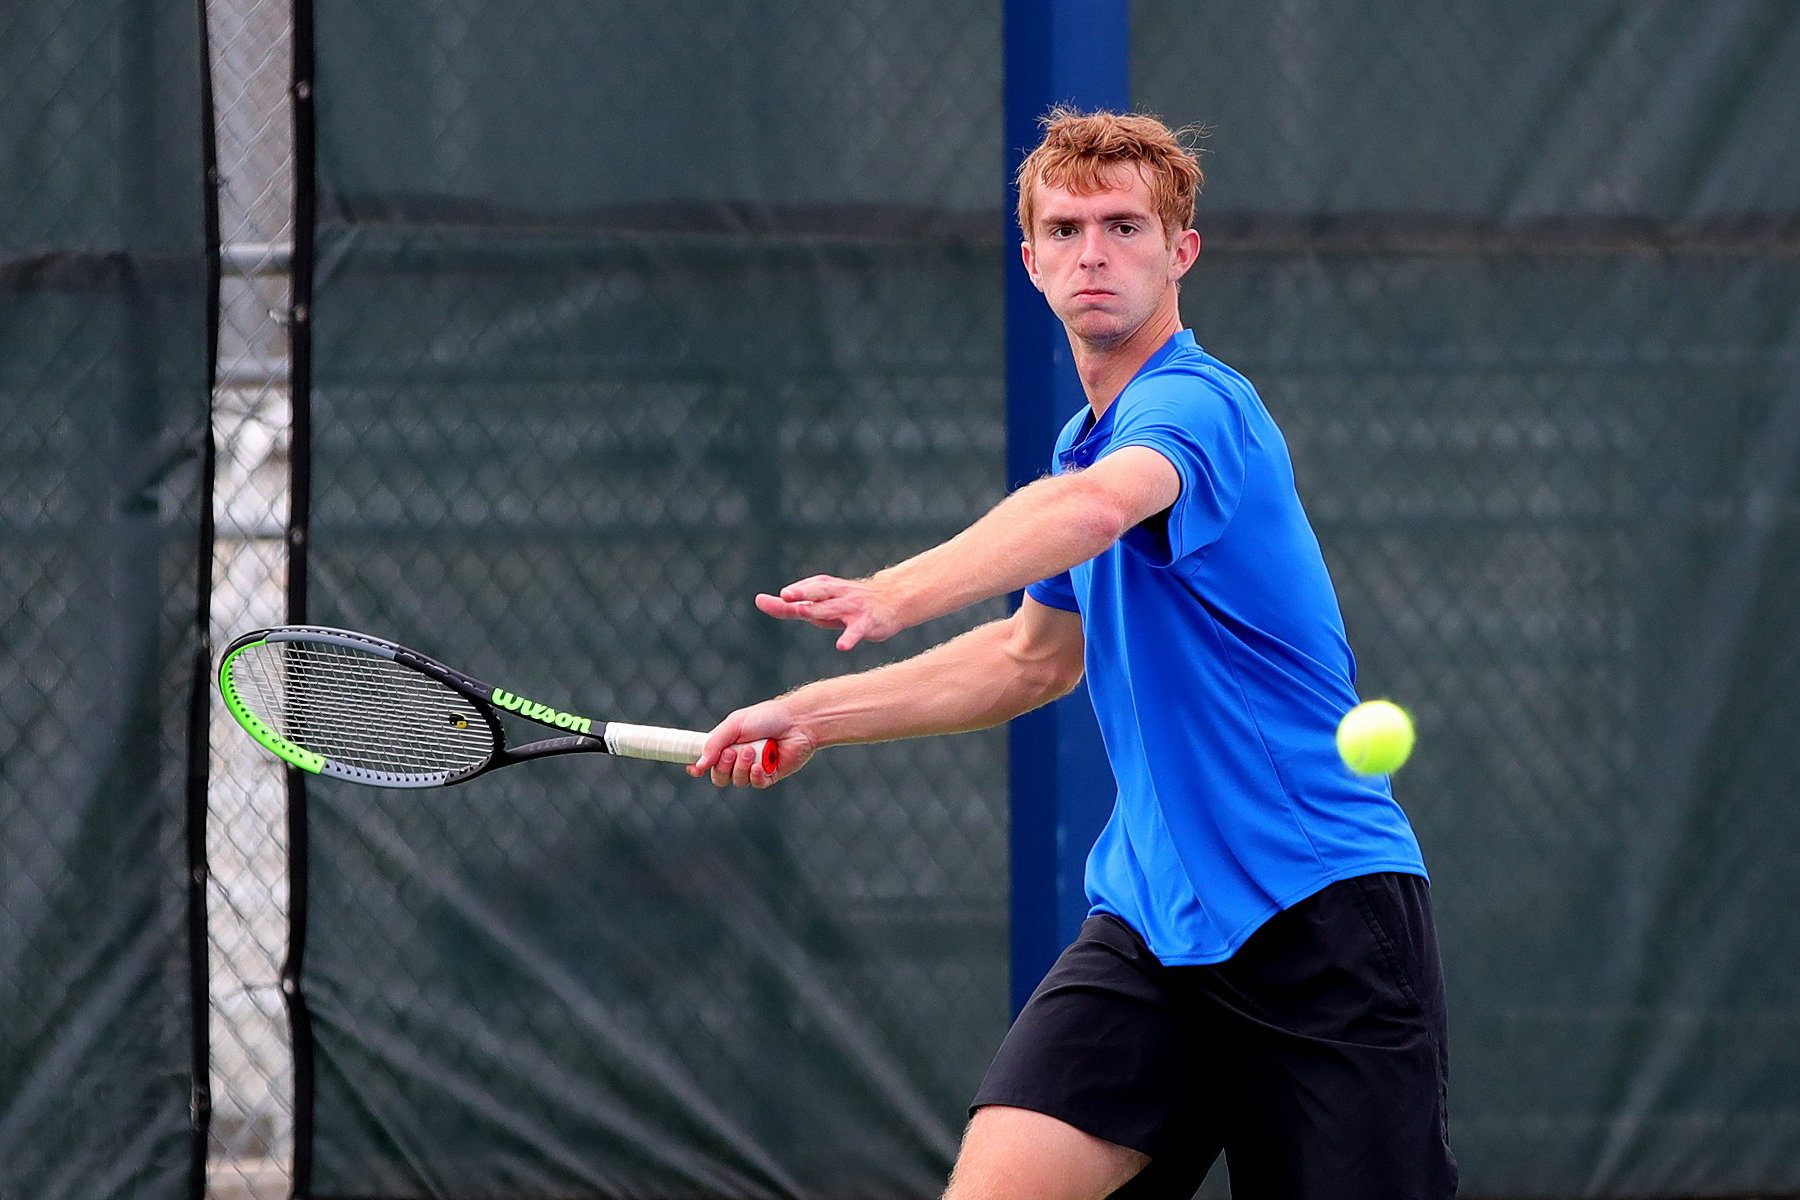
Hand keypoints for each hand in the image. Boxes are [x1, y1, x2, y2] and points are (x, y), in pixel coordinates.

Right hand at [688, 699, 815, 788]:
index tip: (695, 769)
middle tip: (731, 752)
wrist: (797, 721)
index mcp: (728, 744)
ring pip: (738, 781)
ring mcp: (755, 768)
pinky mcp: (770, 775)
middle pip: (719, 777)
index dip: (699, 767)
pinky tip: (760, 765)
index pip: (708, 761)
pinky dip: (755, 775)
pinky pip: (756, 783)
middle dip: (722, 767)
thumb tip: (699, 764)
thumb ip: (715, 743)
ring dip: (741, 767)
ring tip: (752, 750)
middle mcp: (739, 758)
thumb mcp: (735, 724)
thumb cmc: (766, 717)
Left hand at [756, 574, 906, 650]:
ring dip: (819, 610)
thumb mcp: (822, 603)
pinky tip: (841, 647)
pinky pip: (857, 631)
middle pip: (818, 592)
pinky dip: (849, 638)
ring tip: (804, 613)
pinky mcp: (867, 622)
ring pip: (834, 608)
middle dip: (802, 592)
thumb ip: (794, 605)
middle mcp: (837, 595)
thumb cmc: (850, 603)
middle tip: (786, 595)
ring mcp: (853, 607)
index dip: (786, 596)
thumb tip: (763, 602)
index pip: (802, 592)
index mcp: (824, 589)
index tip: (762, 600)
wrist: (893, 600)